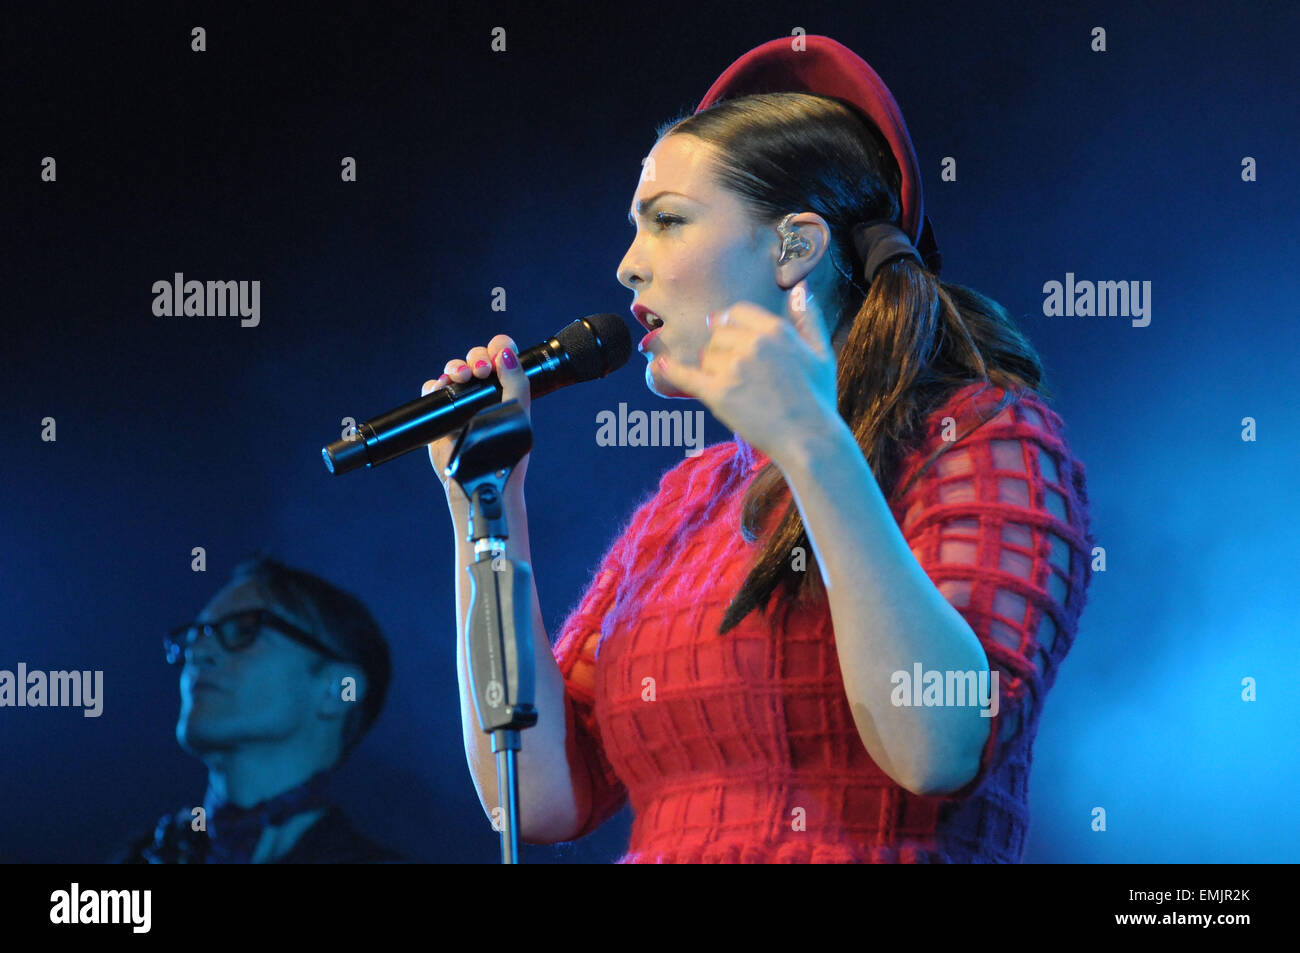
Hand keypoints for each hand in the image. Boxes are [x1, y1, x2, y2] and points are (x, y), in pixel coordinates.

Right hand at [422, 334, 529, 508]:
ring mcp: (462, 402)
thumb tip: (505, 354)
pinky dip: (434, 384)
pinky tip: (441, 388)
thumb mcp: (519, 415)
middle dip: (475, 357)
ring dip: (454, 366)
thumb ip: (517, 382)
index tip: (495, 357)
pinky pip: (432, 389)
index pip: (502, 355)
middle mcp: (484, 392)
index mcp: (506, 389)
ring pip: (453, 370)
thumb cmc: (507, 456)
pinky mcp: (442, 414)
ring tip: (459, 377)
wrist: (483, 482)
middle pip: (475, 358)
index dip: (497, 349)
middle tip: (480, 370)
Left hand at [654, 279, 838, 465]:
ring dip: (712, 370)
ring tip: (736, 390)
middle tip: (737, 373)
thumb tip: (798, 288)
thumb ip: (808, 317)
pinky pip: (686, 375)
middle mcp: (753, 343)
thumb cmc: (817, 399)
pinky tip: (659, 364)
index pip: (735, 312)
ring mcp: (734, 368)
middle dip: (721, 349)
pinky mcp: (719, 393)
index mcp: (775, 329)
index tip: (727, 336)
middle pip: (717, 334)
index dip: (729, 324)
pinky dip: (670, 370)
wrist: (809, 440)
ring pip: (705, 357)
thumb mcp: (821, 352)